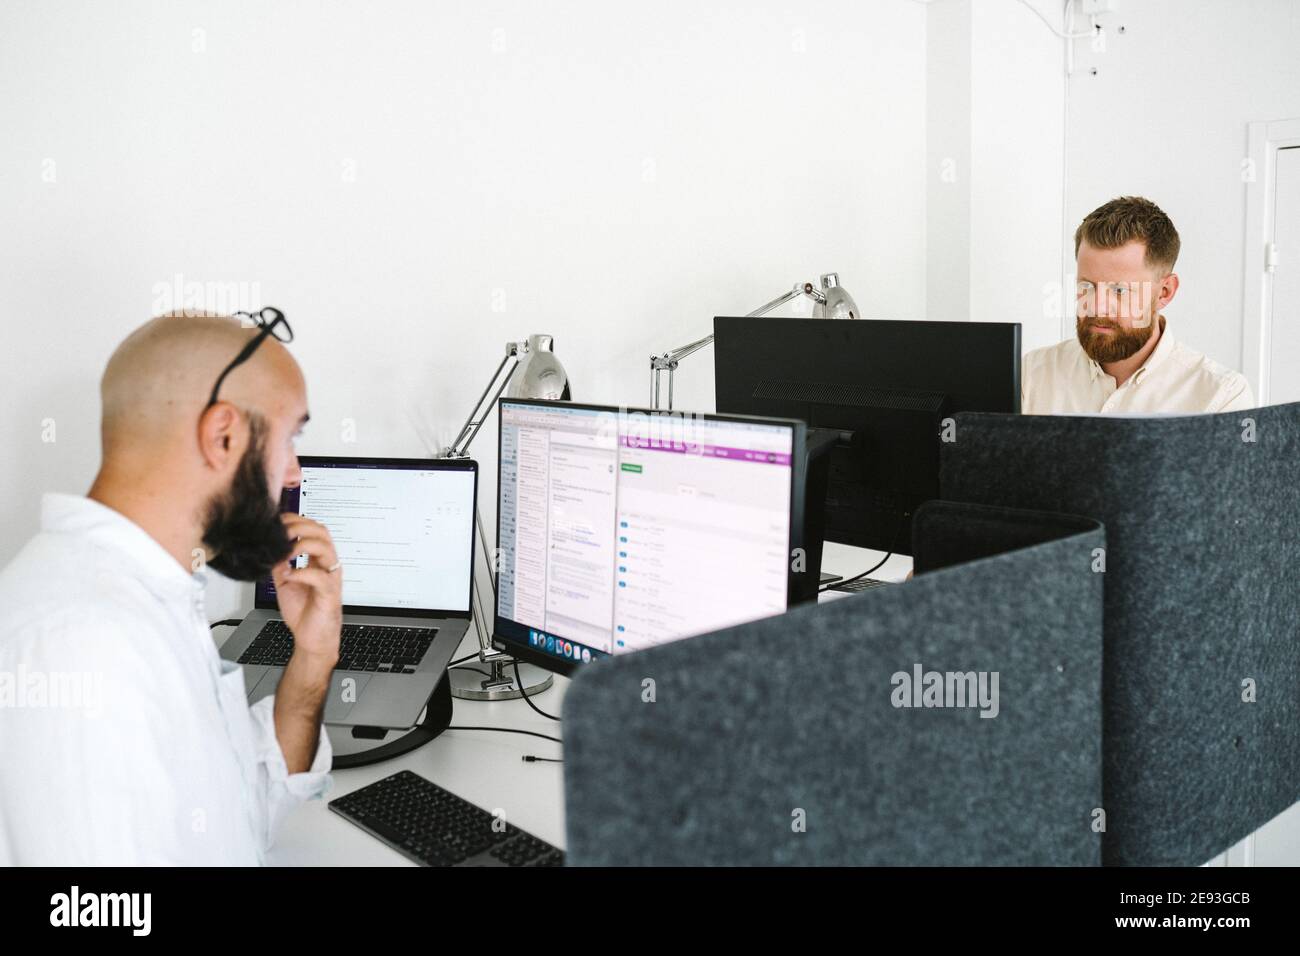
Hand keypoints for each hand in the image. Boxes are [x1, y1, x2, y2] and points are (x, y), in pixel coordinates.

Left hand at [270, 514, 341, 666]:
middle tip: (282, 532)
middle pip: (322, 532)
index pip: (314, 529)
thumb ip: (280, 564)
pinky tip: (289, 576)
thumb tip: (268, 549)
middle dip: (300, 527)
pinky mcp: (329, 594)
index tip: (279, 521)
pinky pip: (320, 577)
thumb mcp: (284, 582)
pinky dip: (302, 572)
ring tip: (286, 552)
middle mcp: (328, 566)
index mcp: (319, 560)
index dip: (297, 520)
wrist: (311, 639)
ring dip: (303, 545)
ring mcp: (330, 578)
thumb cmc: (304, 612)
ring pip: (326, 549)